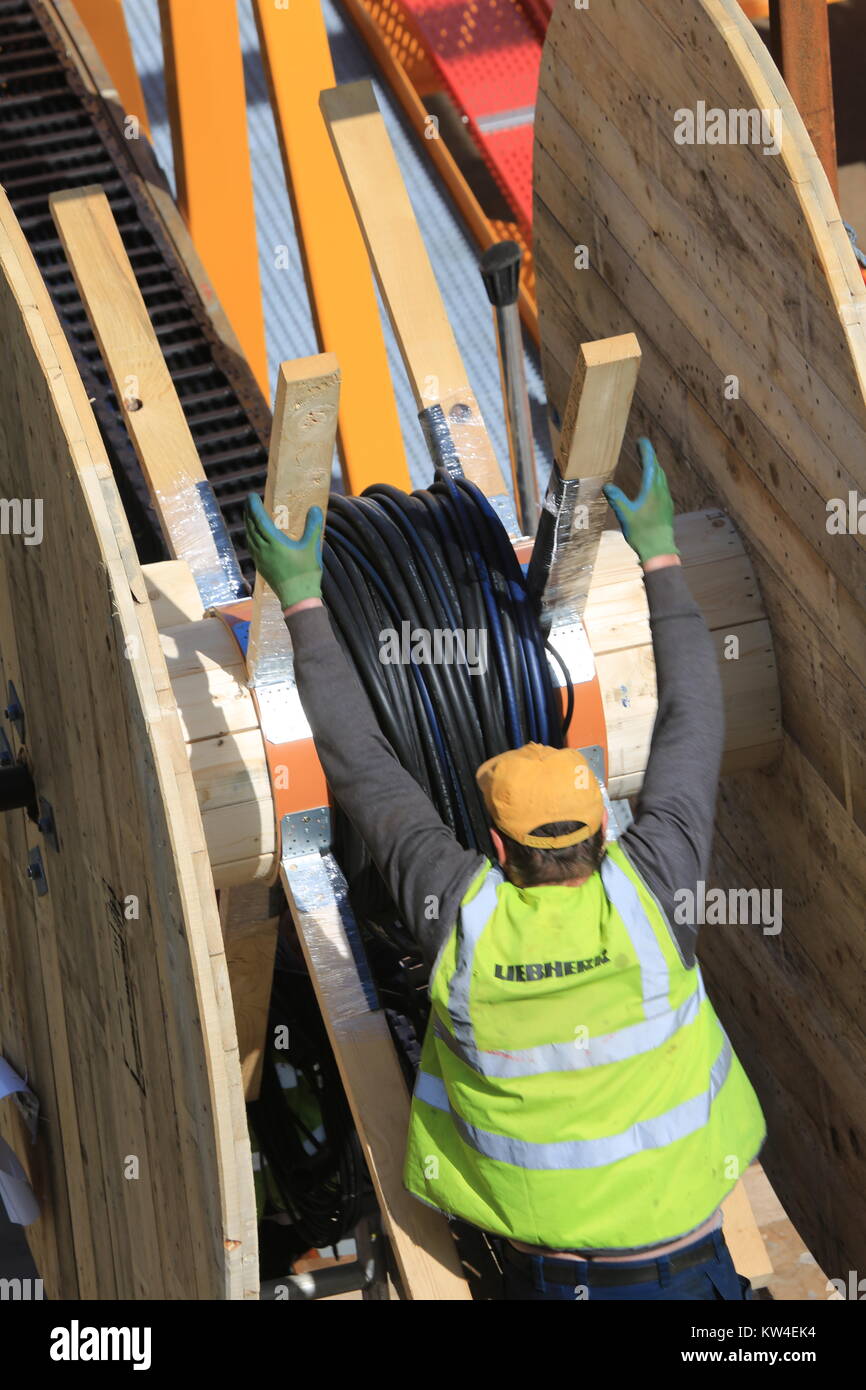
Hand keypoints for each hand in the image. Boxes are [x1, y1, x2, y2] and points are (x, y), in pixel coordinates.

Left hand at [244, 494, 323, 610]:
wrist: (297, 598)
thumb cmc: (305, 573)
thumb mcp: (312, 548)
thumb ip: (313, 527)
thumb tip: (315, 509)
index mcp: (274, 543)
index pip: (260, 520)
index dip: (254, 507)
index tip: (252, 496)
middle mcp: (263, 550)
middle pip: (251, 528)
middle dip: (249, 513)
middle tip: (249, 502)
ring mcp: (260, 559)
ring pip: (250, 538)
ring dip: (248, 525)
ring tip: (250, 517)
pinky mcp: (261, 567)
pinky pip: (252, 547)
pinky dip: (251, 537)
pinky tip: (255, 538)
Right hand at [603, 438, 677, 565]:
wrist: (659, 550)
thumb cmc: (642, 532)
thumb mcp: (625, 514)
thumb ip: (616, 498)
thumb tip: (606, 486)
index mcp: (652, 489)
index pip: (650, 464)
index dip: (646, 451)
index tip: (642, 440)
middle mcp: (662, 492)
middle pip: (658, 469)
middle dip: (650, 458)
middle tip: (642, 450)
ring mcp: (667, 500)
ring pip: (662, 479)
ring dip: (655, 469)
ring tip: (647, 465)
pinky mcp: (668, 509)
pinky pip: (663, 489)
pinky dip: (657, 481)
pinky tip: (652, 488)